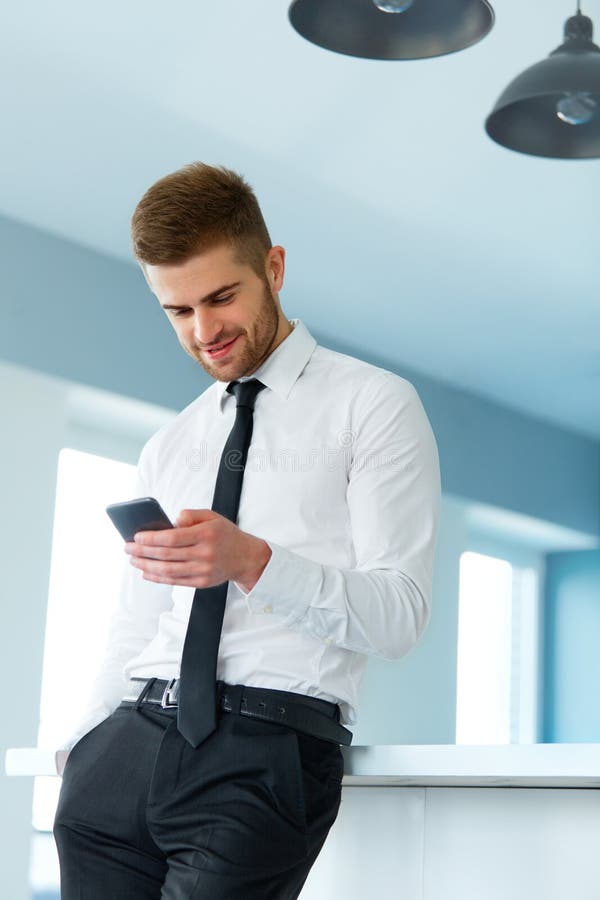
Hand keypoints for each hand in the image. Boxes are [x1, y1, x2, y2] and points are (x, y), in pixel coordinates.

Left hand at [124, 508, 271, 593]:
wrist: (245, 557)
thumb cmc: (225, 534)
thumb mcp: (212, 516)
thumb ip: (190, 515)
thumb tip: (170, 522)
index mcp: (206, 534)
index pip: (172, 538)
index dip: (151, 539)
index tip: (136, 537)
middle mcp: (205, 554)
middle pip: (167, 556)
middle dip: (143, 552)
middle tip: (128, 549)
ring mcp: (203, 570)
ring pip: (168, 571)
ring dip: (146, 566)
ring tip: (134, 560)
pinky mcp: (202, 582)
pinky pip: (175, 582)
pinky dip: (158, 578)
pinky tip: (146, 572)